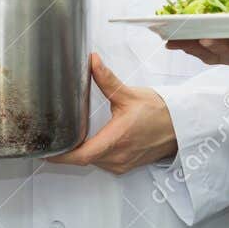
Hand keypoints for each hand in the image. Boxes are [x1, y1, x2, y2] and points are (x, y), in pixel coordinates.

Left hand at [52, 53, 176, 174]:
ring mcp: (123, 164)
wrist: (182, 125)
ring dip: (82, 152)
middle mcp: (118, 156)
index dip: (61, 156)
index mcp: (116, 139)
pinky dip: (95, 154)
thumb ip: (107, 79)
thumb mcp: (129, 94)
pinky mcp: (127, 166)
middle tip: (53, 137)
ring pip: (93, 162)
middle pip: (83, 159)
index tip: (46, 151)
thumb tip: (92, 62)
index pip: (81, 156)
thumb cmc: (160, 112)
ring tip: (69, 138)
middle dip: (68, 150)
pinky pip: (104, 163)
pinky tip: (91, 142)